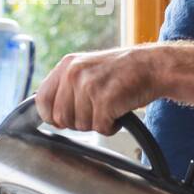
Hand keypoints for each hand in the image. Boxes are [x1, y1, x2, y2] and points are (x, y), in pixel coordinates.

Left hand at [34, 45, 165, 134]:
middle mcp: (74, 73)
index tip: (62, 121)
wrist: (152, 66)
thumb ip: (66, 87)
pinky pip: (100, 128)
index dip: (51, 116)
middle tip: (95, 111)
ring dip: (97, 123)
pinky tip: (118, 112)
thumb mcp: (87, 69)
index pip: (42, 99)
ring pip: (81, 125)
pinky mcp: (105, 100)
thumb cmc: (121, 72)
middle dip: (78, 122)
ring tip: (110, 107)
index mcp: (67, 65)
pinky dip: (111, 126)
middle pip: (61, 118)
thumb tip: (49, 115)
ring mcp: (89, 86)